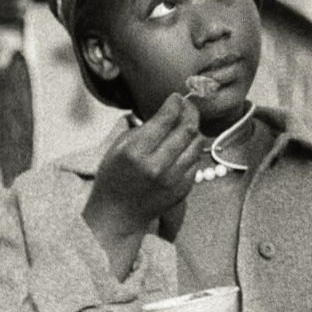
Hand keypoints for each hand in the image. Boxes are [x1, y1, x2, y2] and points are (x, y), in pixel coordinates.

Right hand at [83, 93, 203, 277]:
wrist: (118, 213)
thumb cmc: (114, 176)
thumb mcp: (118, 147)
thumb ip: (143, 129)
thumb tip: (168, 112)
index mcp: (136, 152)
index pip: (166, 119)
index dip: (175, 103)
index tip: (176, 97)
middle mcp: (157, 165)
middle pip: (187, 129)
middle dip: (190, 112)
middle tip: (187, 106)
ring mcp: (173, 179)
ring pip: (197, 144)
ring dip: (193, 131)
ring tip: (186, 126)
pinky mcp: (183, 189)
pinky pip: (196, 162)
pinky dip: (191, 151)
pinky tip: (182, 148)